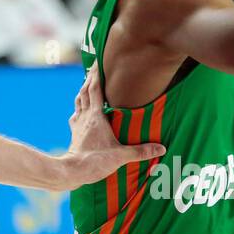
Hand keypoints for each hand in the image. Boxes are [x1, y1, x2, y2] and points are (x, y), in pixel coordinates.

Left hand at [60, 71, 165, 189]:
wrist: (72, 171)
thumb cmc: (95, 161)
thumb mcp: (121, 155)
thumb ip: (141, 151)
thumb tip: (161, 148)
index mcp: (96, 116)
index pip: (95, 89)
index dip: (96, 75)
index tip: (98, 62)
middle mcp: (84, 116)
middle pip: (85, 91)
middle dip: (90, 79)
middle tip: (94, 68)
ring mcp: (77, 124)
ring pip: (79, 101)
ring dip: (83, 90)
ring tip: (87, 84)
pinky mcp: (74, 133)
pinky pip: (75, 115)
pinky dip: (78, 108)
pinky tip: (80, 111)